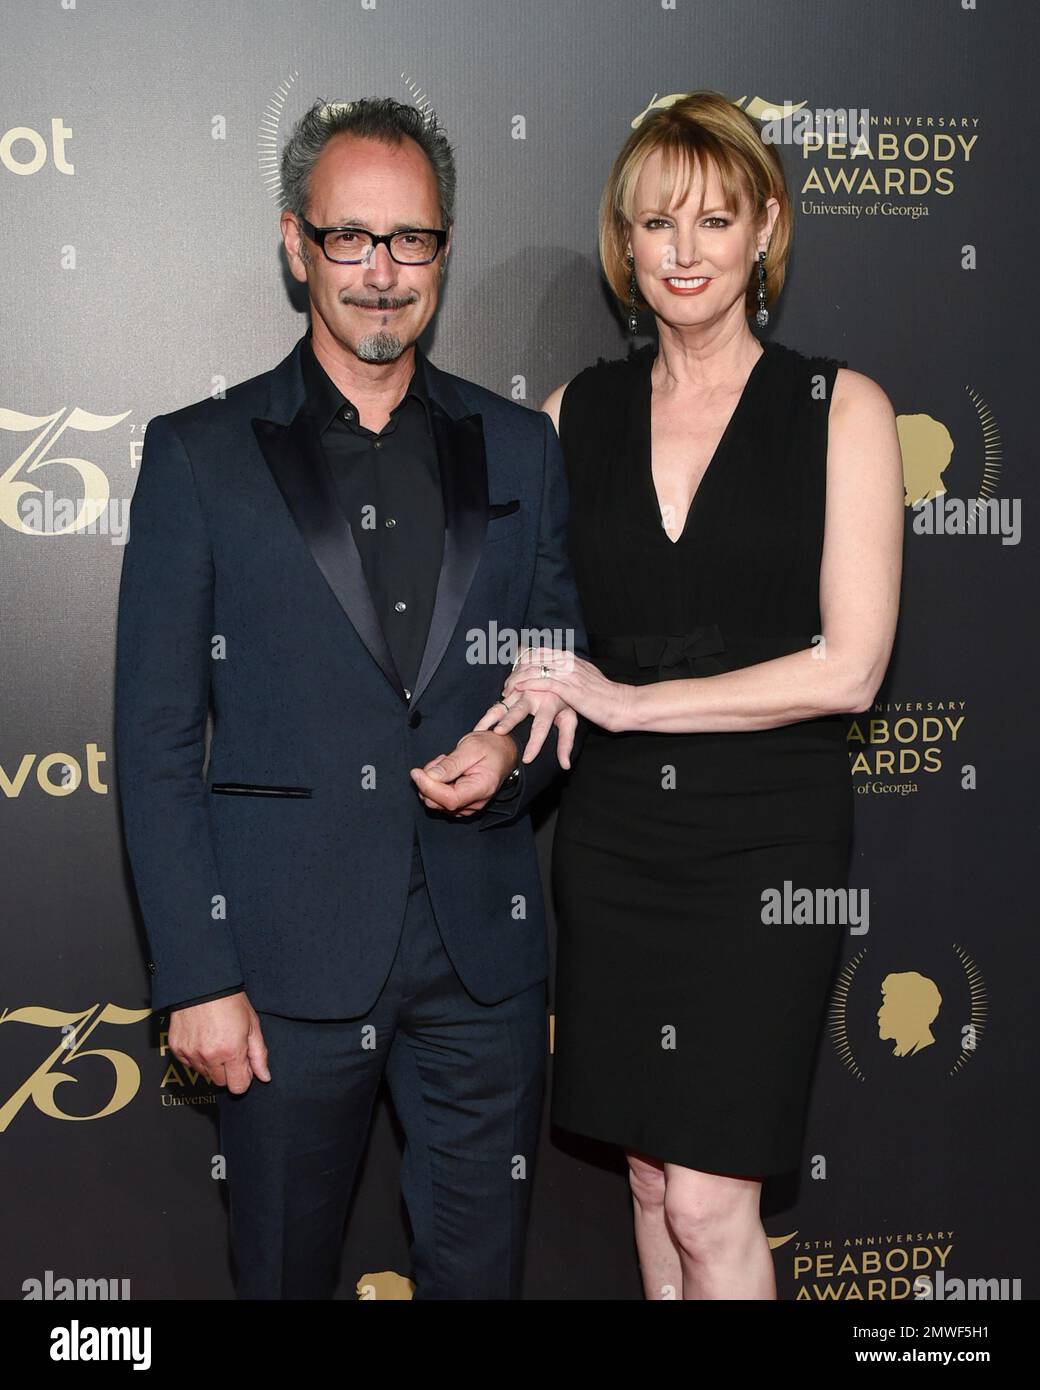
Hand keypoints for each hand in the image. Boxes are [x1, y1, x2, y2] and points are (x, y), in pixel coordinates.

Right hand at [167, 991, 269, 1094]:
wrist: (203, 984)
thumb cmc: (230, 1001)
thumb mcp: (252, 1026)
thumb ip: (258, 1055)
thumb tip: (264, 1077)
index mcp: (231, 1051)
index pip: (238, 1087)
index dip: (243, 1077)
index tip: (243, 1064)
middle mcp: (209, 1056)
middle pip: (221, 1082)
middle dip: (228, 1070)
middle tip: (230, 1049)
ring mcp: (190, 1053)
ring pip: (204, 1074)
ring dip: (211, 1064)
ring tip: (216, 1040)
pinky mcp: (177, 1048)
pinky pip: (188, 1064)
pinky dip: (196, 1057)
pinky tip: (202, 1039)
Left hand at [410, 730, 517, 815]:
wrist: (504, 751)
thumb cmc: (491, 747)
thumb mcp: (471, 748)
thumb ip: (450, 764)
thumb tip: (430, 776)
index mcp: (481, 789)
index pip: (449, 799)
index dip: (429, 787)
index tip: (416, 772)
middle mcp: (475, 803)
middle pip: (438, 803)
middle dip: (429, 782)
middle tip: (439, 760)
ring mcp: (468, 805)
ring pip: (436, 801)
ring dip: (433, 782)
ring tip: (446, 762)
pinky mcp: (461, 803)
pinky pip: (440, 799)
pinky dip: (437, 785)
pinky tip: (447, 771)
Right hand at [473, 689, 578, 768]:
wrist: (556, 669)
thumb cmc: (563, 700)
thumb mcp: (569, 718)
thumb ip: (566, 742)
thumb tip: (565, 765)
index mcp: (550, 703)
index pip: (542, 727)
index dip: (535, 744)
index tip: (526, 759)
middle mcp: (534, 694)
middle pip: (518, 710)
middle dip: (508, 721)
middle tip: (499, 732)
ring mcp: (521, 687)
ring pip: (502, 704)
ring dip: (490, 717)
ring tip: (479, 730)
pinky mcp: (512, 683)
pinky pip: (498, 697)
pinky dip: (490, 709)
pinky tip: (483, 722)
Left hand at [507, 646, 637, 733]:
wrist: (621, 705)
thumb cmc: (605, 696)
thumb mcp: (587, 678)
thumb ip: (573, 673)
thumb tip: (561, 674)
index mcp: (572, 658)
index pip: (541, 652)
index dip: (524, 661)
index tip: (514, 672)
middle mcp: (569, 662)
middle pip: (534, 659)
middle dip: (517, 671)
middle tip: (506, 684)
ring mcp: (569, 674)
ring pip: (536, 669)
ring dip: (518, 679)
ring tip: (507, 689)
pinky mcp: (570, 689)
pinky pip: (544, 682)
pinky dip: (529, 684)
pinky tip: (518, 688)